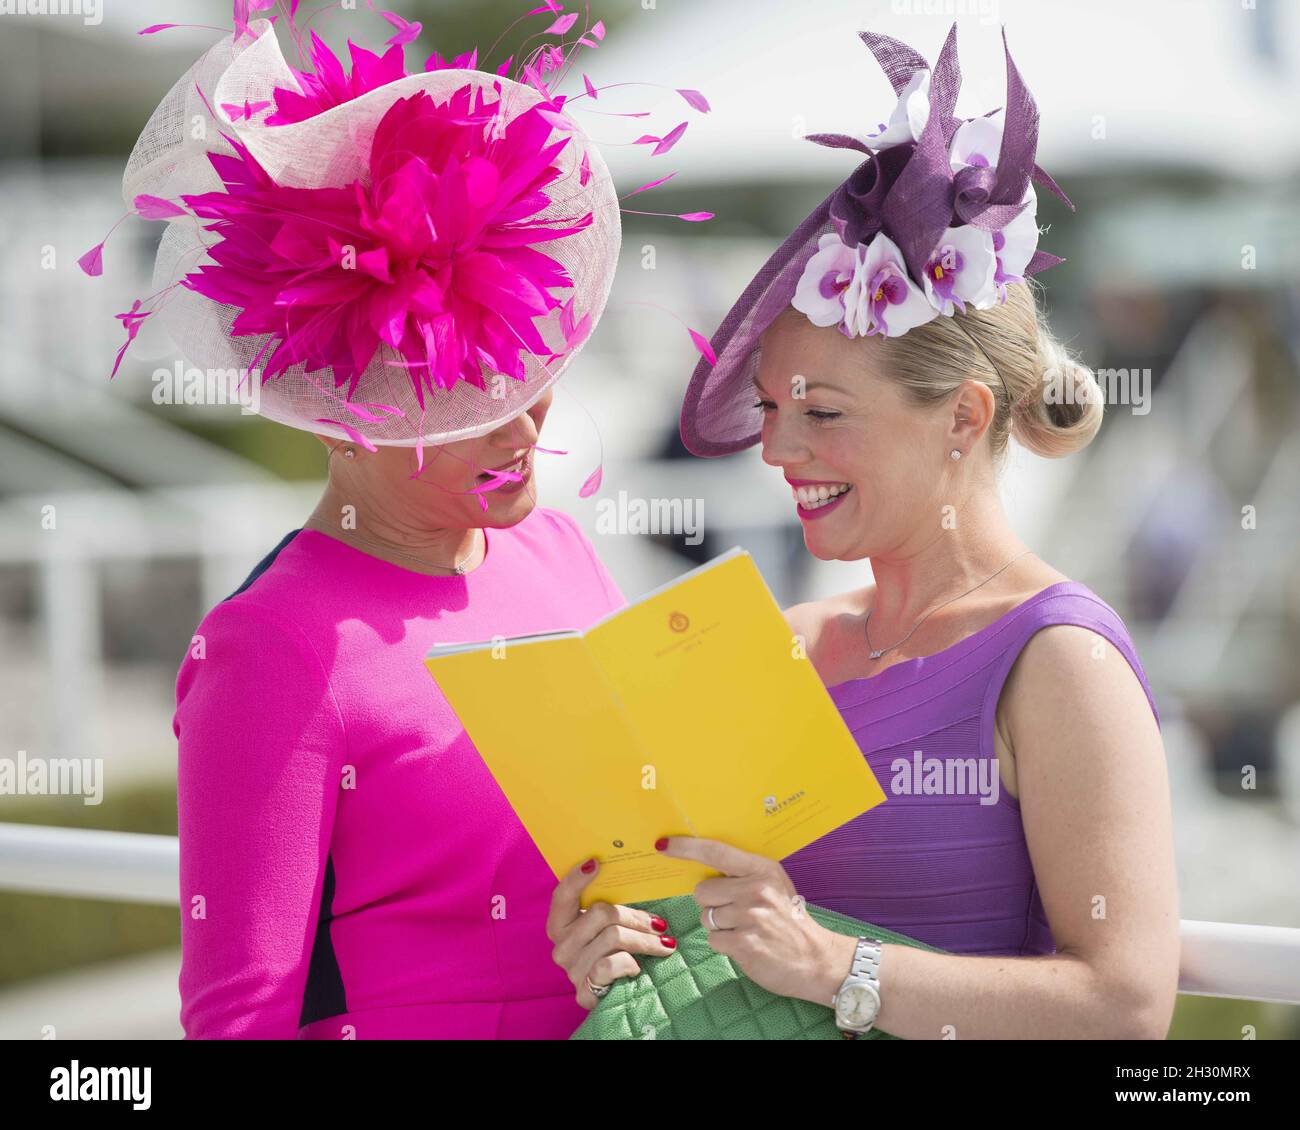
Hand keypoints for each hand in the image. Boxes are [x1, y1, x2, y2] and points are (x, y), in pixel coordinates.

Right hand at [547, 856, 679, 1009]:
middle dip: (636, 918)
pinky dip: (630, 964)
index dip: (576, 878)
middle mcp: (561, 946)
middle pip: (600, 914)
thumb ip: (611, 905)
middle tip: (659, 924)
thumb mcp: (611, 927)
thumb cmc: (617, 954)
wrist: (617, 998)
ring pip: (612, 938)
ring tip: (663, 944)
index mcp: (562, 924)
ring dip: (644, 942)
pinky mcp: (584, 992)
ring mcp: (571, 970)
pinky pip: (610, 965)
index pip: (562, 896)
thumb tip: (631, 873)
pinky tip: (639, 968)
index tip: (596, 862)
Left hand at [657, 836, 854, 1005]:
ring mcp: (750, 917)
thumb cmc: (790, 920)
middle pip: (702, 891)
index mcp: (762, 869)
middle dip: (711, 904)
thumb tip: (703, 870)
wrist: (816, 959)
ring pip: (706, 917)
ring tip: (745, 929)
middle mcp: (755, 889)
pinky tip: (745, 945)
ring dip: (719, 926)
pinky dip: (724, 944)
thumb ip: (743, 875)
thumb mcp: (773, 885)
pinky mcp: (745, 944)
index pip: (716, 852)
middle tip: (736, 912)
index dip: (686, 848)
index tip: (664, 845)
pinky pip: (713, 940)